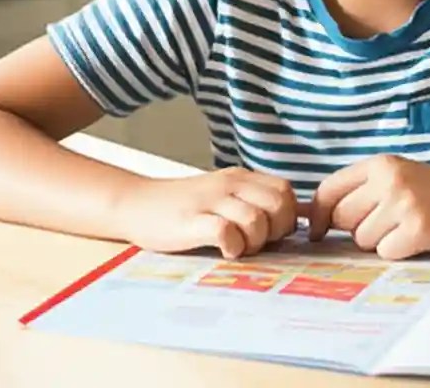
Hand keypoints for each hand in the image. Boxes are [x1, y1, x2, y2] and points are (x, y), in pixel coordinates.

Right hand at [112, 167, 298, 258]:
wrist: (134, 203)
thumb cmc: (183, 207)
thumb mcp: (223, 196)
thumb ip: (254, 202)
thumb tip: (295, 219)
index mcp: (241, 178)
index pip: (285, 191)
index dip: (287, 215)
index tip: (272, 232)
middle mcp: (229, 184)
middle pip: (278, 204)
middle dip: (277, 230)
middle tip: (257, 242)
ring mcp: (210, 201)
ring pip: (256, 218)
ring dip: (254, 241)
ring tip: (238, 248)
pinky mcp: (191, 220)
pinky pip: (226, 231)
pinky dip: (232, 246)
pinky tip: (224, 251)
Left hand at [307, 155, 429, 259]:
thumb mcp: (400, 175)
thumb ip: (363, 189)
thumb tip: (319, 219)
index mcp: (381, 163)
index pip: (328, 190)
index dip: (318, 215)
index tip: (319, 231)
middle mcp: (389, 180)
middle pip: (342, 218)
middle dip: (356, 228)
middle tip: (387, 224)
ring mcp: (404, 205)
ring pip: (362, 239)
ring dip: (379, 241)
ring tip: (407, 228)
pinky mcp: (418, 230)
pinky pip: (385, 252)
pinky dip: (398, 252)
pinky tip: (418, 239)